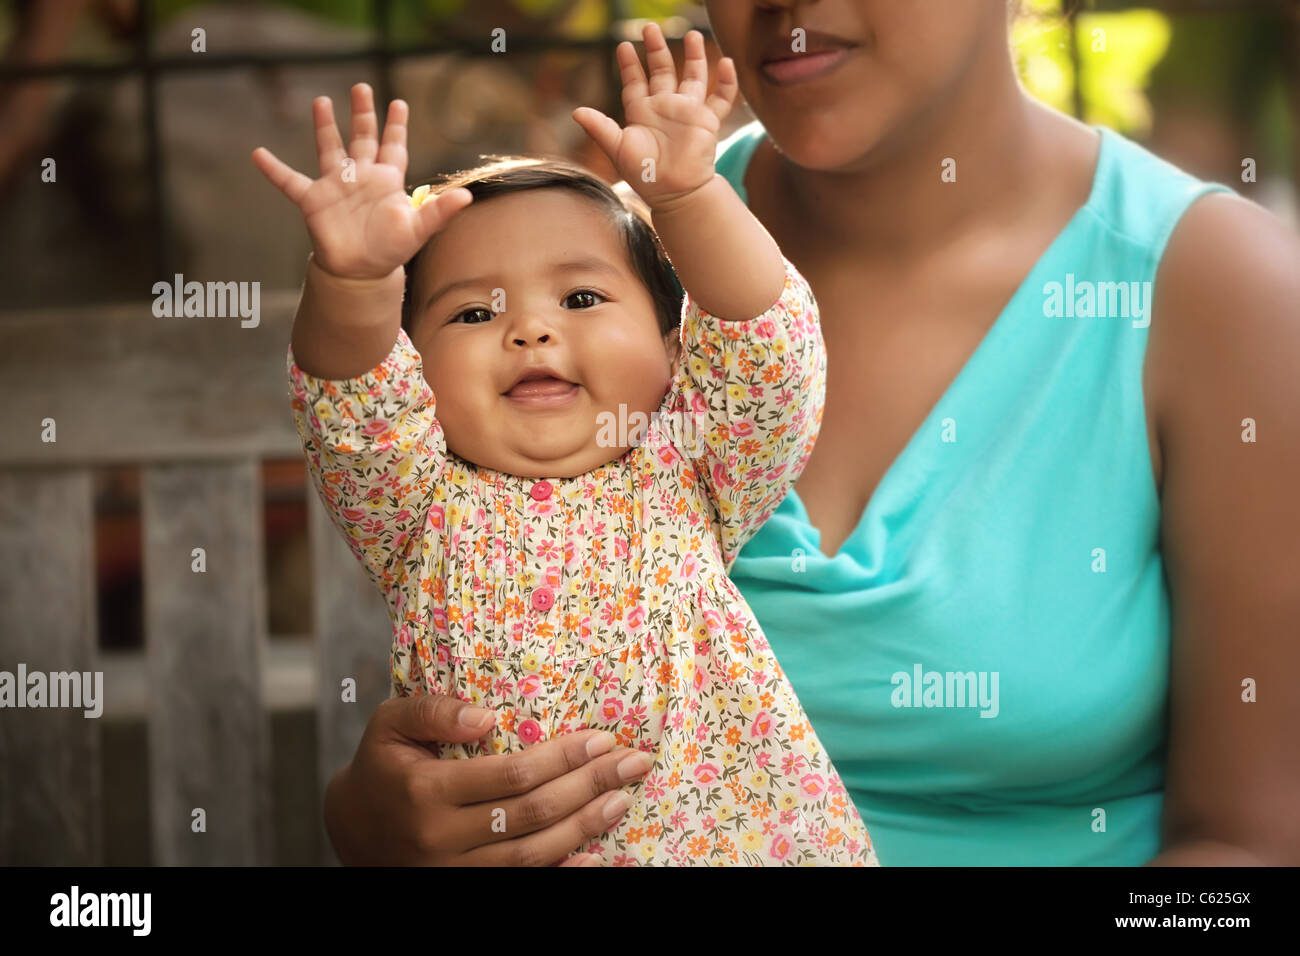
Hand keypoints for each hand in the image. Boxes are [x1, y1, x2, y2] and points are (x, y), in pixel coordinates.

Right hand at [251, 82, 471, 281]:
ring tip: (320, 101)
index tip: (399, 103)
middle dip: (363, 113)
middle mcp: (361, 177)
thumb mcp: (418, 230)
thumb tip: (468, 197)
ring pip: (330, 149)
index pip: (393, 147)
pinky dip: (274, 170)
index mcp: (386, 181)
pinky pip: (290, 182)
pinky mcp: (314, 200)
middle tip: (361, 87)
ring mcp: (336, 186)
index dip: (396, 126)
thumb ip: (439, 211)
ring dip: (325, 126)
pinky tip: (258, 154)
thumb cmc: (389, 250)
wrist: (360, 273)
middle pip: (362, 138)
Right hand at [323, 693, 654, 865]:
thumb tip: (488, 715)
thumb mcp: (389, 723)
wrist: (351, 829)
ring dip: (584, 827)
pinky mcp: (463, 887)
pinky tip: (597, 858)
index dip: (562, 758)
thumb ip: (433, 711)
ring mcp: (452, 872)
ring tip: (621, 799)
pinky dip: (562, 873)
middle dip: (588, 786)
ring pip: (532, 855)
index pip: (510, 775)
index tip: (601, 739)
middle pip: (531, 814)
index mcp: (425, 791)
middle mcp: (440, 838)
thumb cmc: (382, 765)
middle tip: (632, 763)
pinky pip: (520, 884)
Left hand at [572, 24, 737, 211]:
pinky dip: (726, 82)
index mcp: (642, 112)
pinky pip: (721, 98)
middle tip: (651, 27)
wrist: (675, 193)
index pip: (634, 81)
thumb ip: (600, 128)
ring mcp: (687, 112)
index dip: (629, 64)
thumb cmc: (645, 175)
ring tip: (691, 34)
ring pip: (693, 77)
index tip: (624, 45)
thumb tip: (576, 112)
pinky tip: (727, 64)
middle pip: (662, 70)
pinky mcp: (707, 121)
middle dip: (656, 49)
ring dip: (694, 57)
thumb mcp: (618, 149)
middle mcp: (664, 107)